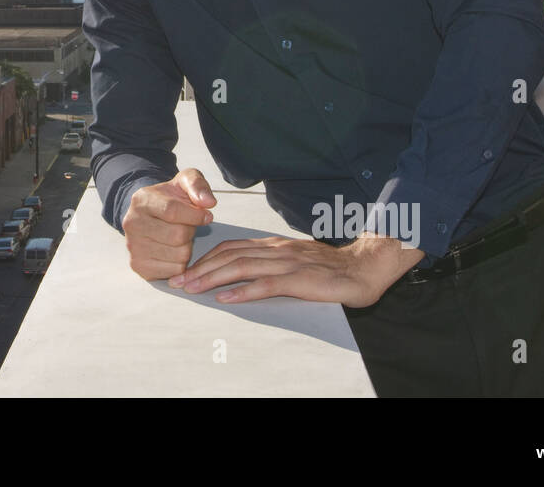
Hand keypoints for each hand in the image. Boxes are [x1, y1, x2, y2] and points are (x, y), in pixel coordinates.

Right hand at [121, 168, 216, 279]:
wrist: (150, 214)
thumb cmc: (171, 199)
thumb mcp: (184, 182)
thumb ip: (198, 185)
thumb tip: (208, 202)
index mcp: (141, 200)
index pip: (172, 211)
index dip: (195, 215)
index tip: (206, 216)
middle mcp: (132, 223)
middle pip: (177, 236)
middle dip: (190, 231)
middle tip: (187, 226)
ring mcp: (133, 246)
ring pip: (179, 255)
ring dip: (187, 247)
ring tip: (179, 237)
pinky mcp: (139, 265)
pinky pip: (174, 271)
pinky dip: (180, 263)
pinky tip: (174, 250)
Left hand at [167, 231, 425, 307]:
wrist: (367, 267)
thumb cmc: (331, 269)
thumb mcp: (295, 261)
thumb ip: (272, 264)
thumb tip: (244, 275)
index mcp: (274, 245)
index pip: (232, 247)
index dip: (206, 258)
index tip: (185, 270)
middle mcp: (277, 250)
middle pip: (230, 256)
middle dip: (200, 269)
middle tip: (177, 282)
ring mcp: (288, 263)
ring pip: (242, 267)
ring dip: (213, 279)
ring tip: (192, 288)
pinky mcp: (301, 279)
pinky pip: (267, 284)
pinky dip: (243, 291)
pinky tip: (226, 298)